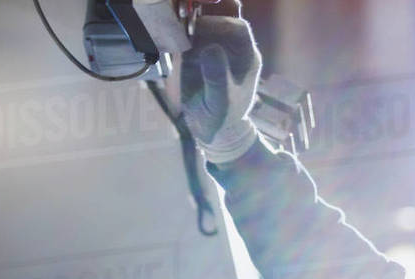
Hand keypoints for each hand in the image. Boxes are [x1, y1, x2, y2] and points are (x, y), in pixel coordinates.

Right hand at [180, 16, 261, 163]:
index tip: (201, 28)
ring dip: (189, 19)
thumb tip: (211, 48)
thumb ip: (217, 76)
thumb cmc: (224, 116)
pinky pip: (187, 34)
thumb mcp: (221, 101)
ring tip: (175, 23)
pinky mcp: (195, 52)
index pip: (238, 28)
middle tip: (186, 17)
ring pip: (203, 22)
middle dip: (205, 13)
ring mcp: (212, 47)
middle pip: (221, 17)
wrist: (213, 129)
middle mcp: (230, 46)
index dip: (220, 23)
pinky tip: (169, 33)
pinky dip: (178, 30)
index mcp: (245, 55)